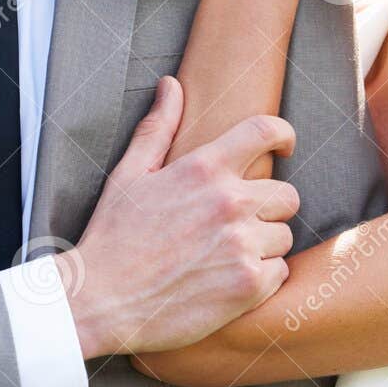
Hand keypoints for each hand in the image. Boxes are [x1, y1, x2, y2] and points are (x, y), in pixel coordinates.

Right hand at [64, 76, 300, 357]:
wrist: (101, 301)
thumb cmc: (112, 236)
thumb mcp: (129, 174)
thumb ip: (157, 128)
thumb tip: (171, 84)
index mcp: (204, 169)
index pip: (265, 131)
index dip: (283, 134)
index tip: (285, 147)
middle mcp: (230, 202)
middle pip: (286, 195)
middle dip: (268, 207)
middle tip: (237, 224)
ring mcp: (243, 245)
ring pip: (283, 237)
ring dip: (263, 246)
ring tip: (224, 257)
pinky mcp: (249, 285)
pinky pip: (278, 272)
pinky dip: (260, 278)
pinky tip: (225, 281)